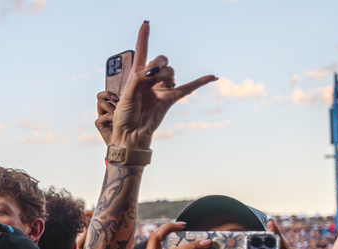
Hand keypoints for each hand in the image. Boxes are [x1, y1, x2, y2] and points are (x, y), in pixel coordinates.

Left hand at [95, 22, 216, 149]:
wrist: (131, 134)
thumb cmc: (124, 115)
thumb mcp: (127, 93)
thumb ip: (140, 79)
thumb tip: (155, 71)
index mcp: (137, 75)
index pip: (141, 52)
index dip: (143, 37)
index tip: (146, 24)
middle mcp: (150, 80)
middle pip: (160, 60)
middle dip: (157, 65)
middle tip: (149, 78)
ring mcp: (161, 88)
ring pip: (170, 72)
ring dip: (164, 76)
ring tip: (158, 88)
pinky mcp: (170, 99)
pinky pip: (188, 88)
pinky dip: (200, 81)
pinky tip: (213, 77)